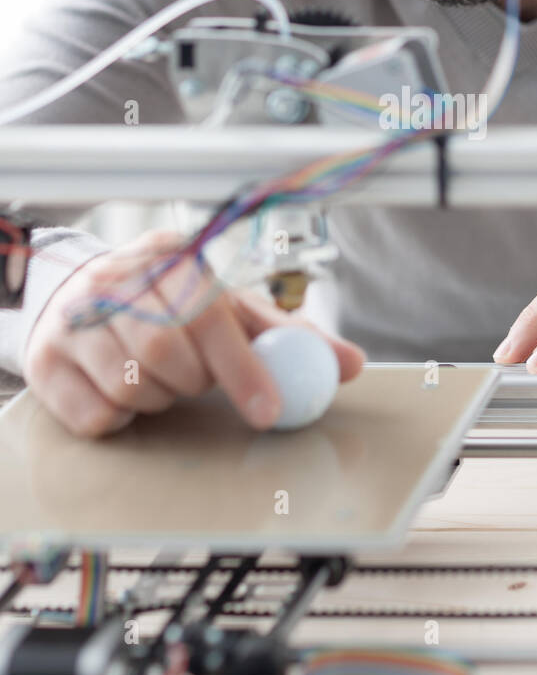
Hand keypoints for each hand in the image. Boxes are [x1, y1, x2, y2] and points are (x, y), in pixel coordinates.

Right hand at [23, 229, 364, 437]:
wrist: (81, 297)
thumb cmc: (170, 307)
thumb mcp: (230, 309)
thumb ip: (288, 337)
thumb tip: (350, 363)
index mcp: (171, 257)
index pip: (208, 315)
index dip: (241, 368)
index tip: (267, 409)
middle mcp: (114, 279)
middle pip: (166, 353)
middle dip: (195, 383)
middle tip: (198, 382)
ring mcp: (73, 319)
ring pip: (130, 387)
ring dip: (159, 400)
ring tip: (162, 379)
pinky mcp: (46, 360)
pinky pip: (96, 414)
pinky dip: (121, 417)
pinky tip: (126, 392)